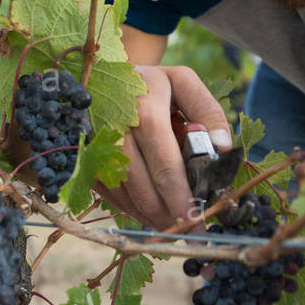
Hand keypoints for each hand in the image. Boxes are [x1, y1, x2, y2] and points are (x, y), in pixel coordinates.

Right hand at [96, 65, 232, 228]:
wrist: (100, 73)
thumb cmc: (150, 83)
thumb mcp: (182, 81)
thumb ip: (208, 110)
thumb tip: (222, 148)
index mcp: (144, 108)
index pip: (166, 165)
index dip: (182, 198)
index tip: (199, 220)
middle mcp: (114, 128)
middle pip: (142, 186)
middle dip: (168, 215)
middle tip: (189, 231)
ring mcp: (94, 145)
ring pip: (124, 194)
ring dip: (149, 216)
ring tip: (172, 224)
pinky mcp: (83, 157)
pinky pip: (107, 192)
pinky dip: (129, 207)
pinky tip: (148, 212)